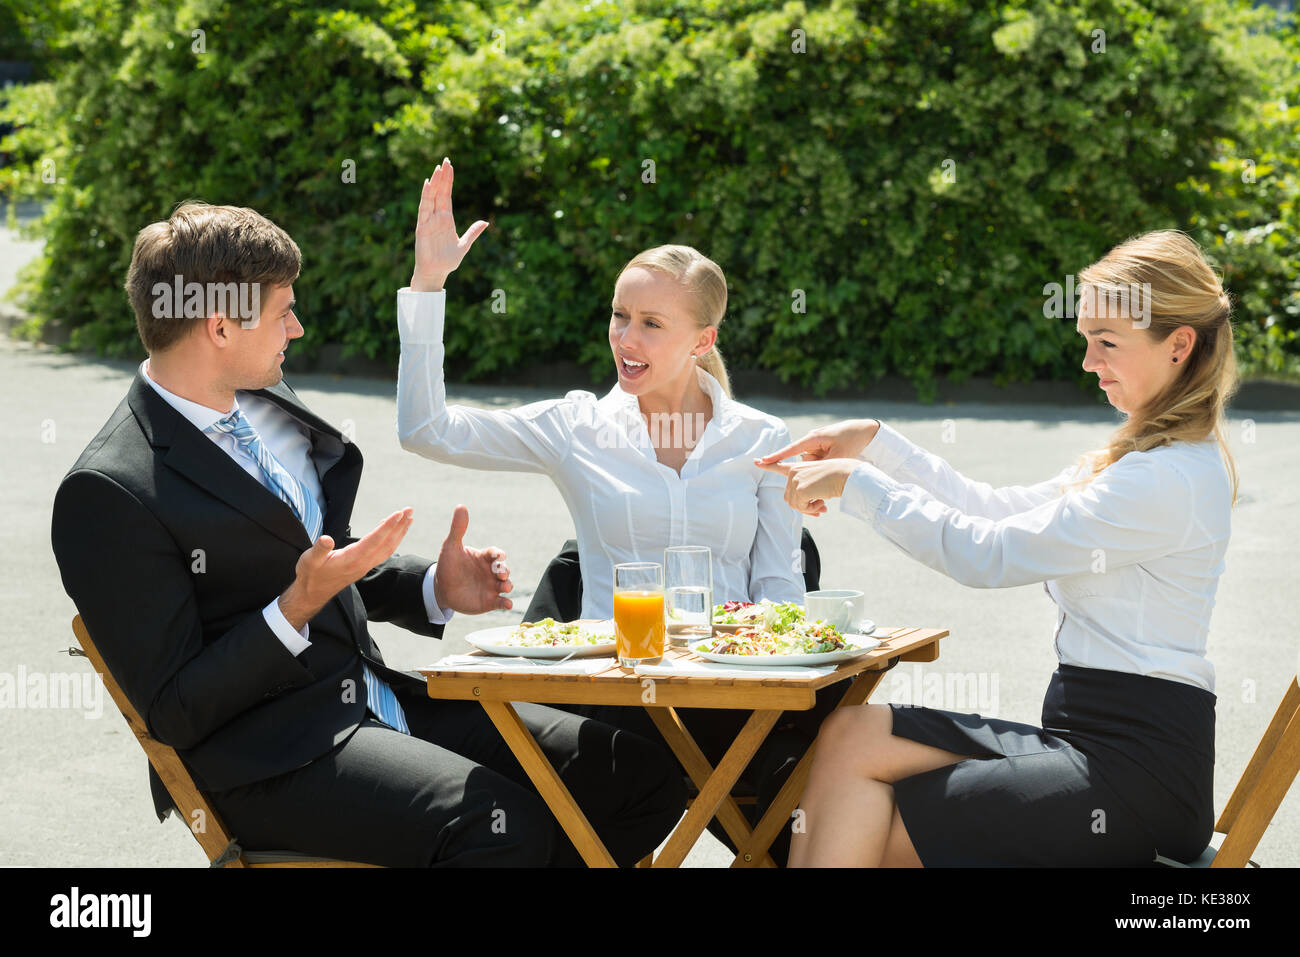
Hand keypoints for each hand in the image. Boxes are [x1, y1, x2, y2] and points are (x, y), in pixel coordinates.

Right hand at [279, 508, 413, 629]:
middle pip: (387, 542)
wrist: (312, 594)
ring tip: (408, 518)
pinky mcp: (364, 566)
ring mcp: (365, 565)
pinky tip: (391, 530)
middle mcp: (363, 563)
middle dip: (400, 525)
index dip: (388, 526)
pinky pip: (383, 551)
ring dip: (399, 532)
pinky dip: (391, 539)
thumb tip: (326, 539)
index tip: (399, 513)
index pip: (374, 540)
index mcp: (352, 559)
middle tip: (410, 509)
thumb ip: (319, 549)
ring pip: (388, 548)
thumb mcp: (309, 560)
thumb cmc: (311, 575)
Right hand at [411, 157, 488, 291]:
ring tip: (438, 168)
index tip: (450, 166)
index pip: (447, 195)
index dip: (449, 181)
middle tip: (445, 160)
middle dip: (443, 177)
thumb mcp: (464, 245)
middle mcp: (437, 216)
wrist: (436, 272)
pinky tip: (428, 184)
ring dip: (435, 183)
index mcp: (447, 218)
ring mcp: (429, 220)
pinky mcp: (422, 227)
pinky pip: (424, 209)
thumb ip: (473, 233)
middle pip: (440, 192)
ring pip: (431, 197)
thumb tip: (486, 222)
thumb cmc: (448, 260)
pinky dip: (425, 196)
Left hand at [432, 504, 513, 613]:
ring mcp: (492, 586)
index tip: (499, 555)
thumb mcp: (450, 547)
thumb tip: (461, 506)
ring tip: (505, 586)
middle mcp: (491, 572)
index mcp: (484, 557)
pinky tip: (507, 604)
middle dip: (505, 570)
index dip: (498, 554)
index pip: (495, 553)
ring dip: (508, 585)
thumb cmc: (448, 565)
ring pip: (506, 585)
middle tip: (501, 573)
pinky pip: (501, 602)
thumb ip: (458, 528)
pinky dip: (506, 603)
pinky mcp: (490, 601)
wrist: (442, 589)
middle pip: (504, 569)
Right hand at [753, 418, 881, 467]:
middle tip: (831, 457)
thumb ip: (822, 466)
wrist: (866, 430)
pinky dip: (827, 462)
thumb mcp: (839, 455)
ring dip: (823, 464)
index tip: (761, 462)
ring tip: (841, 454)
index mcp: (813, 439)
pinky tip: (840, 454)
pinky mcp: (822, 448)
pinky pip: (819, 460)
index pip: (790, 450)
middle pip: (804, 461)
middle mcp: (812, 440)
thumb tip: (808, 473)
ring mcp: (816, 444)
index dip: (776, 457)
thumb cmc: (852, 441)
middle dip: (816, 465)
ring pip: (812, 462)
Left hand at [754, 458, 860, 516]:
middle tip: (820, 509)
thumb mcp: (819, 483)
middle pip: (790, 497)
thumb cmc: (838, 478)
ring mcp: (795, 478)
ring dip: (809, 509)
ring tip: (822, 505)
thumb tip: (796, 505)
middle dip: (804, 506)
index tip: (756, 461)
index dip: (769, 465)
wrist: (847, 475)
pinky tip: (822, 504)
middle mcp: (794, 471)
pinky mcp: (799, 487)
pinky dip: (811, 510)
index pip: (780, 466)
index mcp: (799, 467)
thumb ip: (806, 490)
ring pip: (794, 504)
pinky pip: (800, 507)